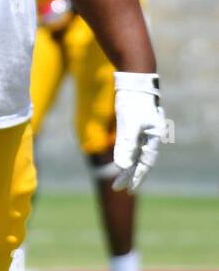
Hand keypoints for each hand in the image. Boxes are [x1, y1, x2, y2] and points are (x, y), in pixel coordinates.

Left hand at [112, 72, 167, 192]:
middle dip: (130, 175)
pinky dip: (128, 154)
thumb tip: (122, 166)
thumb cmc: (132, 102)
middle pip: (141, 161)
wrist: (134, 81)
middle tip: (118, 188)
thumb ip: (126, 145)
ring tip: (119, 179)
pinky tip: (122, 159)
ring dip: (129, 166)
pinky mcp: (136, 124)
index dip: (136, 177)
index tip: (126, 189)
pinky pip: (133, 144)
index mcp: (153, 138)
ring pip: (137, 154)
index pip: (145, 164)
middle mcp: (151, 136)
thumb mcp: (128, 124)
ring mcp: (145, 130)